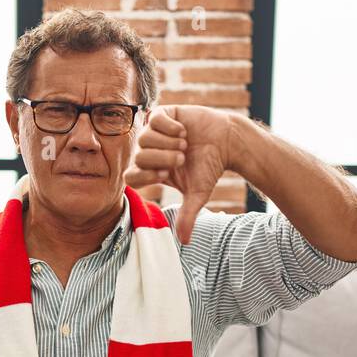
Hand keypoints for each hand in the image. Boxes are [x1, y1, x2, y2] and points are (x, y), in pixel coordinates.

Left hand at [125, 105, 237, 244]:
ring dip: (168, 143)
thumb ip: (187, 215)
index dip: (146, 175)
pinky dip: (170, 127)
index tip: (166, 175)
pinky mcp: (163, 114)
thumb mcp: (198, 194)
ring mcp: (154, 132)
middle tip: (182, 158)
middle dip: (163, 159)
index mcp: (151, 171)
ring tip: (185, 144)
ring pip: (145, 138)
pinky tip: (182, 130)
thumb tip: (185, 242)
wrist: (226, 142)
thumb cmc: (209, 168)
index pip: (130, 176)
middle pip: (138, 157)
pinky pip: (155, 119)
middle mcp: (149, 151)